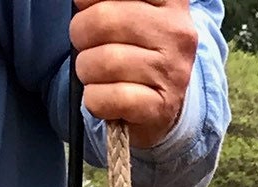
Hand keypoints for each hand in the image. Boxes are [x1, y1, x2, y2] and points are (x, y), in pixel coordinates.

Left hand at [71, 2, 196, 148]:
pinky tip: (104, 97)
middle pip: (103, 20)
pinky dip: (95, 100)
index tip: (89, 9)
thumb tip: (81, 0)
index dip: (89, 0)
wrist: (160, 102)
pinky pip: (111, 97)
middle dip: (81, 35)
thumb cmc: (135, 50)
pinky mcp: (162, 106)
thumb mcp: (127, 11)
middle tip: (87, 46)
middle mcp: (176, 30)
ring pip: (104, 62)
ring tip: (96, 74)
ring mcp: (173, 70)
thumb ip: (107, 1)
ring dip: (86, 71)